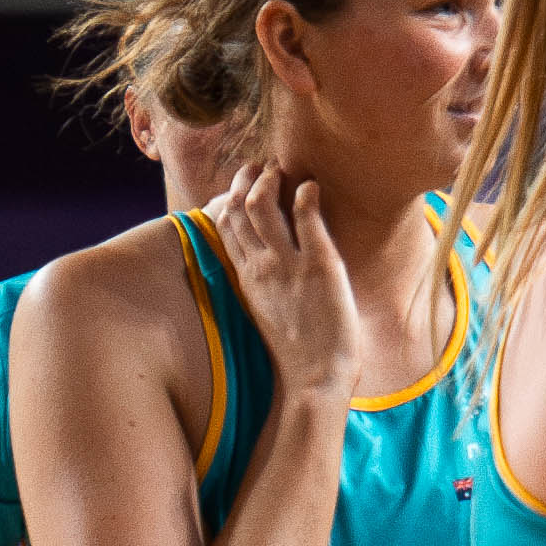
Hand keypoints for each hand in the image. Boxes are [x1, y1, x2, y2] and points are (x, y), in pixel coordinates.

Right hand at [203, 165, 351, 394]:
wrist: (314, 378)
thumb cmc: (296, 351)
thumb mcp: (266, 311)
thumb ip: (261, 283)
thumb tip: (263, 266)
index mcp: (245, 277)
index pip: (225, 224)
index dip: (231, 196)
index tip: (244, 185)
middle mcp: (260, 266)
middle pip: (239, 207)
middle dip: (246, 179)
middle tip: (261, 167)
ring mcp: (287, 265)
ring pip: (264, 204)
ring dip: (271, 179)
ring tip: (282, 170)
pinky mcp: (320, 266)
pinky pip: (307, 218)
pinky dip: (306, 194)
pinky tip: (312, 187)